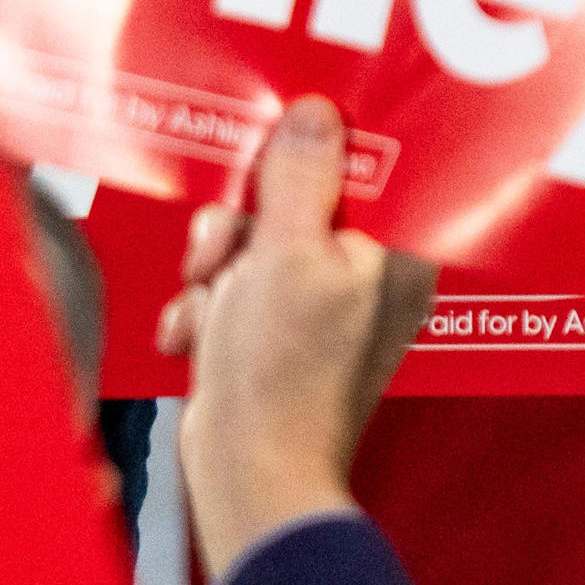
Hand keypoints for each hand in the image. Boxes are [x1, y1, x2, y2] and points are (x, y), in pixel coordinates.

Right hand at [157, 96, 436, 578]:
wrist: (243, 472)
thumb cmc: (279, 374)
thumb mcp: (286, 255)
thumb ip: (300, 179)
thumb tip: (317, 112)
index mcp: (387, 258)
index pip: (353, 173)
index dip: (300, 163)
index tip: (263, 170)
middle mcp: (358, 282)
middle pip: (285, 204)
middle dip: (237, 230)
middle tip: (222, 258)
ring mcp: (312, 313)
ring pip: (245, 246)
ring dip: (212, 275)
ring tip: (210, 312)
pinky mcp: (270, 338)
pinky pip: (226, 292)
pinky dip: (203, 313)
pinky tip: (197, 340)